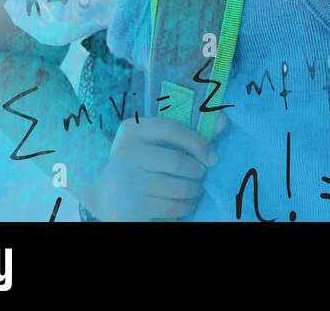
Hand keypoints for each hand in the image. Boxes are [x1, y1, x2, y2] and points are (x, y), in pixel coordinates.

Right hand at [85, 113, 225, 220]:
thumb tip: (223, 120)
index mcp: (131, 130)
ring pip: (179, 188)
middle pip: (178, 162)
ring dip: (195, 191)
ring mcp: (125, 182)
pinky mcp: (129, 208)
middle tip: (201, 175)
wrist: (105, 192)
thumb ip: (188, 131)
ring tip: (196, 189)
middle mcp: (124, 154)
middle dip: (198, 172)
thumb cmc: (142, 161)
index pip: (172, 129)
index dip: (199, 143)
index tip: (212, 157)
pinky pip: (172, 207)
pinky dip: (186, 206)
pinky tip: (186, 203)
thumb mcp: (156, 141)